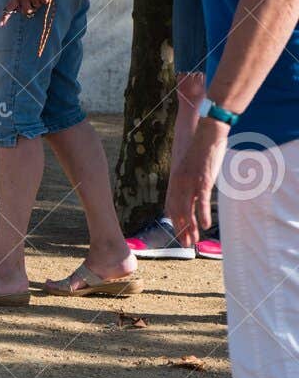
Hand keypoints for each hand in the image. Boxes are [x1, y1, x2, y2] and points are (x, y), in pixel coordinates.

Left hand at [166, 121, 226, 246]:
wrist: (206, 134)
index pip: (171, 206)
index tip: (178, 232)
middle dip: (181, 230)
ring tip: (193, 241)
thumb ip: (189, 179)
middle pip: (178, 212)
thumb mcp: (191, 167)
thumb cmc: (201, 149)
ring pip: (188, 210)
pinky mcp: (203, 180)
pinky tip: (205, 226)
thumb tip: (193, 189)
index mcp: (175, 181)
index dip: (174, 220)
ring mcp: (190, 183)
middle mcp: (179, 184)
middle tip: (185, 244)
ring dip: (190, 228)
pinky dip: (202, 215)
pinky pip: (201, 201)